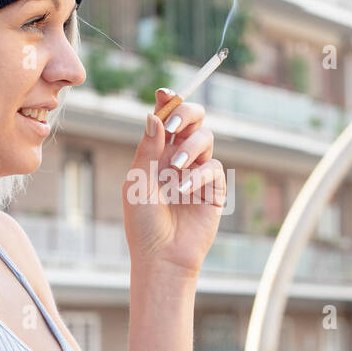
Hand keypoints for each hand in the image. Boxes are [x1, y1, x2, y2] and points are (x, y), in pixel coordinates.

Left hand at [121, 88, 225, 278]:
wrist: (161, 257)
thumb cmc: (143, 224)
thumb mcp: (138, 182)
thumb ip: (148, 149)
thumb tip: (154, 115)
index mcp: (157, 154)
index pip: (166, 119)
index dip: (168, 103)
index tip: (165, 93)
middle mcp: (178, 159)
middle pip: (192, 120)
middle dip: (186, 113)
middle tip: (174, 124)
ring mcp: (197, 172)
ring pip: (206, 139)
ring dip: (190, 147)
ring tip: (175, 168)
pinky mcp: (213, 189)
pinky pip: (213, 168)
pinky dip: (199, 174)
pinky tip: (184, 190)